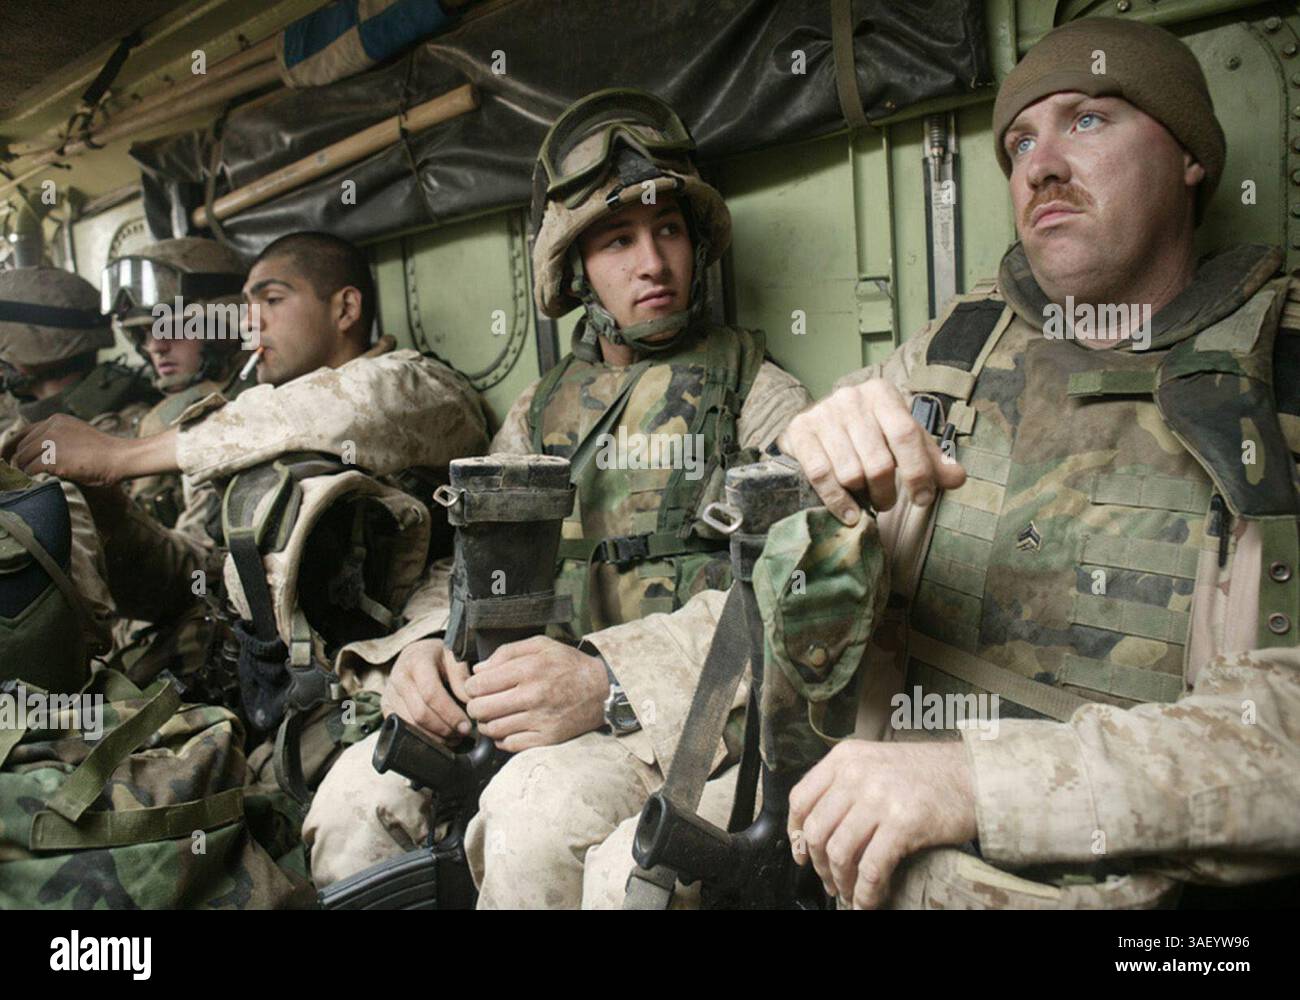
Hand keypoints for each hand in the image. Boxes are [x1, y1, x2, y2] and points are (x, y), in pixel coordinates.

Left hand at [9, 415, 125, 485]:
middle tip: (21, 473)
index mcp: (56, 420)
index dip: (13, 446)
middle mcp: (51, 428)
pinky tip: (40, 480)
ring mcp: (51, 442)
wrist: (120, 457)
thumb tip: (35, 454)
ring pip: (24, 458)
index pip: (24, 432)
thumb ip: (57, 438)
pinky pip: (31, 469)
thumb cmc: (104, 452)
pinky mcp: (53, 458)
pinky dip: (32, 477)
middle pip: (22, 446)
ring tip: (33, 478)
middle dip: (20, 461)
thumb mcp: (77, 435)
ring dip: (26, 470)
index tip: (9, 458)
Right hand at [381, 638, 472, 745]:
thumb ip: (462, 678)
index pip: (431, 693)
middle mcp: (399, 677)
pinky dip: (422, 737)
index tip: (465, 726)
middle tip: (461, 734)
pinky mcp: (386, 706)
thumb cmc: (438, 657)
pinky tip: (437, 737)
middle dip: (444, 729)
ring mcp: (389, 693)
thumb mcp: (454, 657)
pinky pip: (402, 728)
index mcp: (417, 662)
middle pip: (420, 713)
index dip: (450, 714)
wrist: (416, 653)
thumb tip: (470, 703)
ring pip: (410, 725)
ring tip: (453, 738)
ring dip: (434, 737)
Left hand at [464, 635, 608, 752]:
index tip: (476, 687)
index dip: (470, 687)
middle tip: (480, 703)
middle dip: (474, 706)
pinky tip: (508, 728)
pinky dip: (502, 739)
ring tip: (493, 716)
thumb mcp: (542, 645)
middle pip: (481, 709)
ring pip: (493, 729)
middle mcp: (533, 695)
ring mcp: (540, 720)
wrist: (602, 691)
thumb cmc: (570, 665)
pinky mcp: (547, 738)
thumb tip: (479, 670)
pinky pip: (510, 744)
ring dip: (486, 724)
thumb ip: (508, 652)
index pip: (479, 684)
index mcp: (529, 669)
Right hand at [777, 379, 965, 523]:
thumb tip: (958, 478)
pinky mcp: (800, 433)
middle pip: (878, 461)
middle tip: (887, 503)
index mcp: (882, 394)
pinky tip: (849, 514)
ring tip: (866, 500)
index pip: (906, 435)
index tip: (923, 499)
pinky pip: (822, 476)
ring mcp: (822, 415)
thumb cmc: (867, 432)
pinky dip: (838, 501)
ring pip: (850, 473)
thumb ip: (929, 458)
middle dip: (887, 492)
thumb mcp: (900, 438)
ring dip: (862, 497)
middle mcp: (851, 399)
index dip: (918, 472)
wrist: (816, 421)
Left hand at [788, 740, 977, 908]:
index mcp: (845, 758)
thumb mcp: (875, 764)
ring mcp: (880, 797)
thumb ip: (844, 787)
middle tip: (830, 882)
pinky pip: (872, 868)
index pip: (801, 798)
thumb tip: (813, 832)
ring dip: (841, 882)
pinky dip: (867, 892)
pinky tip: (869, 902)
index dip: (796, 833)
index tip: (802, 854)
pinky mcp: (903, 822)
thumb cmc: (925, 775)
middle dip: (820, 865)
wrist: (973, 775)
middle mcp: (857, 774)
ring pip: (839, 852)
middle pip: (816, 830)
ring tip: (851, 893)